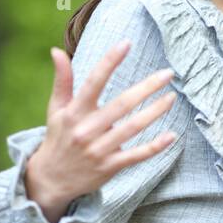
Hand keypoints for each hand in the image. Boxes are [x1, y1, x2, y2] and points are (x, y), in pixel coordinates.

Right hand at [25, 40, 179, 222]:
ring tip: (172, 97)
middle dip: (147, 87)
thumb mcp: (56, 109)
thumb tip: (56, 51)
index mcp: (74, 112)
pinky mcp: (110, 166)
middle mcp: (87, 130)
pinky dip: (155, 146)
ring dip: (155, 111)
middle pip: (122, 104)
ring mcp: (99, 149)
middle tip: (169, 73)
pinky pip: (136, 155)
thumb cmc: (58, 137)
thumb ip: (62, 80)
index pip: (93, 82)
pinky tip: (172, 135)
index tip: (126, 43)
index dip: (109, 62)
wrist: (50, 180)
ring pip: (132, 128)